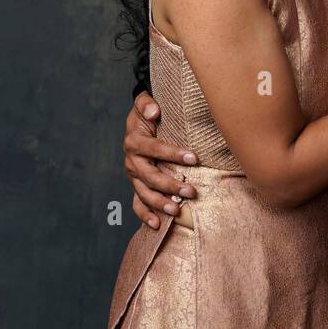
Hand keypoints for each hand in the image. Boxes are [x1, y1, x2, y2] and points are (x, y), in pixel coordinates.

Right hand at [124, 91, 198, 229]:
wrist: (140, 124)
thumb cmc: (149, 114)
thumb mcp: (145, 104)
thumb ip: (146, 104)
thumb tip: (154, 111)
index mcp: (135, 141)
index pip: (155, 149)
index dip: (174, 154)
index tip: (195, 158)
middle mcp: (132, 161)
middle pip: (150, 176)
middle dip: (171, 185)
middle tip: (192, 191)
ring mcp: (134, 176)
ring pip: (144, 193)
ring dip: (160, 203)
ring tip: (177, 210)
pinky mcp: (137, 186)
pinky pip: (138, 204)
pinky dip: (145, 215)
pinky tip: (158, 224)